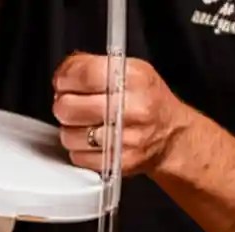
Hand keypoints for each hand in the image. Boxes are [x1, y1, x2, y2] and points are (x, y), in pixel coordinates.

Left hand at [52, 53, 192, 175]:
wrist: (171, 135)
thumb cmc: (148, 101)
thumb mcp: (130, 70)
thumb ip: (93, 65)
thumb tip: (63, 73)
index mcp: (134, 78)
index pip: (84, 74)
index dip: (65, 78)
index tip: (62, 82)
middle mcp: (131, 108)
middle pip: (69, 107)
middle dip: (63, 105)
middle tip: (71, 104)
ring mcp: (125, 138)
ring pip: (69, 135)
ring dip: (71, 130)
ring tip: (86, 124)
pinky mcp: (117, 162)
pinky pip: (78, 156)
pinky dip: (79, 149)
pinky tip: (93, 140)